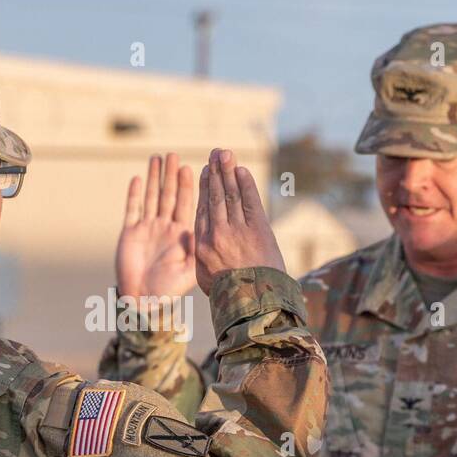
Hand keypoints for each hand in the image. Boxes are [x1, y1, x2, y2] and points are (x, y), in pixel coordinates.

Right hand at [116, 153, 196, 299]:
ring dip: (154, 178)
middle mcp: (165, 227)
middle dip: (171, 176)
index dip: (189, 186)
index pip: (187, 204)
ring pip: (151, 197)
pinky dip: (134, 194)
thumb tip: (210, 231)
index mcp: (181, 234)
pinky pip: (133, 209)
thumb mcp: (190, 271)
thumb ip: (198, 250)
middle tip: (174, 155)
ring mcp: (147, 228)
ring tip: (158, 158)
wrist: (143, 301)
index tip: (193, 167)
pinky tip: (138, 178)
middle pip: (169, 195)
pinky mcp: (130, 233)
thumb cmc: (169, 290)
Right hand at [194, 148, 285, 294]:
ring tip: (226, 154)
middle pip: (216, 197)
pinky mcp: (259, 230)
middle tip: (216, 152)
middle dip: (216, 172)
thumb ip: (200, 257)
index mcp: (202, 245)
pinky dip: (246, 184)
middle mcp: (218, 234)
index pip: (203, 209)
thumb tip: (197, 245)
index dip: (205, 188)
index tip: (206, 172)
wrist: (253, 303)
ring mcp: (238, 230)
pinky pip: (250, 201)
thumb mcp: (204, 278)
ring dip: (228, 172)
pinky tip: (242, 171)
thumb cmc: (227, 295)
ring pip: (231, 195)